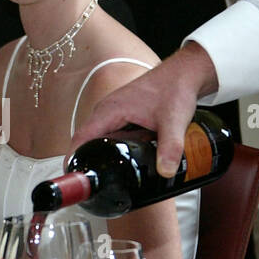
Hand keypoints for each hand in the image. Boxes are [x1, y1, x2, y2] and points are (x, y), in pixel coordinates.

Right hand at [70, 42, 219, 177]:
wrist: (184, 74)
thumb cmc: (175, 89)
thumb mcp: (173, 121)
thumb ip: (170, 147)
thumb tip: (165, 172)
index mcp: (109, 110)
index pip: (81, 137)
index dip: (74, 158)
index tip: (74, 176)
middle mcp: (106, 110)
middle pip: (86, 140)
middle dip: (85, 161)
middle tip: (92, 185)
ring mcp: (113, 112)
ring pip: (97, 138)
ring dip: (97, 155)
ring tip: (102, 178)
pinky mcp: (122, 114)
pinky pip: (108, 134)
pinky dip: (108, 148)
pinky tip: (118, 162)